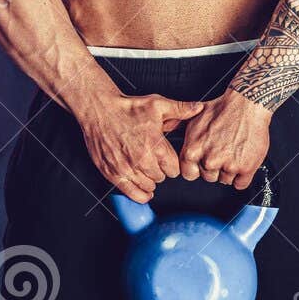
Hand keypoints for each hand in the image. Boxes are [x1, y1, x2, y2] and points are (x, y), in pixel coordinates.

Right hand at [78, 92, 203, 202]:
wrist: (99, 110)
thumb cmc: (127, 107)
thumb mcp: (157, 104)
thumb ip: (181, 109)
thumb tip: (199, 108)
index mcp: (156, 146)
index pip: (174, 170)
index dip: (171, 164)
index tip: (166, 158)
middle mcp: (142, 160)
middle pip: (162, 179)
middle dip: (160, 171)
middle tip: (153, 160)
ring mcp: (127, 169)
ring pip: (148, 186)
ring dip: (149, 180)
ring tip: (145, 169)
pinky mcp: (113, 173)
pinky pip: (131, 193)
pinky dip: (139, 194)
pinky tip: (143, 190)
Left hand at [179, 89, 271, 187]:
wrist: (247, 104)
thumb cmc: (222, 109)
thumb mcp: (195, 119)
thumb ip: (185, 136)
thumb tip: (172, 138)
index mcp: (193, 150)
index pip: (189, 174)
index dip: (196, 169)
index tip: (202, 164)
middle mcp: (209, 160)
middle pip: (209, 177)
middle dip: (215, 168)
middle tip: (222, 152)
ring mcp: (228, 165)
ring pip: (225, 180)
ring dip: (230, 171)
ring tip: (233, 152)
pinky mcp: (246, 167)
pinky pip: (241, 184)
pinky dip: (243, 176)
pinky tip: (243, 162)